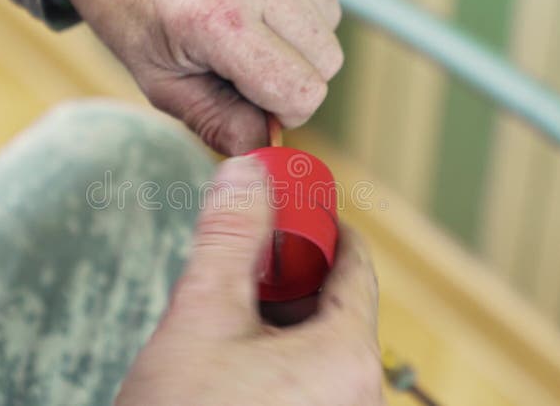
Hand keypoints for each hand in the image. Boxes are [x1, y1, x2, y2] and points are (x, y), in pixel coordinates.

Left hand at [61, 0, 343, 154]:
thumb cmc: (131, 7)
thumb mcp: (160, 79)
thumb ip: (216, 121)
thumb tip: (264, 149)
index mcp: (219, 21)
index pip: (303, 91)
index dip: (285, 111)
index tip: (258, 103)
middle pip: (327, 58)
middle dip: (295, 74)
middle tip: (250, 64)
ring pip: (331, 18)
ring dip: (299, 33)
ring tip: (249, 21)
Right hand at [115, 156, 383, 405]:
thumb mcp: (200, 318)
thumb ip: (229, 238)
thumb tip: (248, 175)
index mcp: (347, 358)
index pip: (355, 262)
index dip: (319, 223)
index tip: (286, 203)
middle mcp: (359, 394)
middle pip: (336, 302)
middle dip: (288, 271)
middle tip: (240, 258)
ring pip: (318, 341)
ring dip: (275, 313)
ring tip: (224, 311)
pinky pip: (307, 376)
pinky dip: (275, 351)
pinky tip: (230, 353)